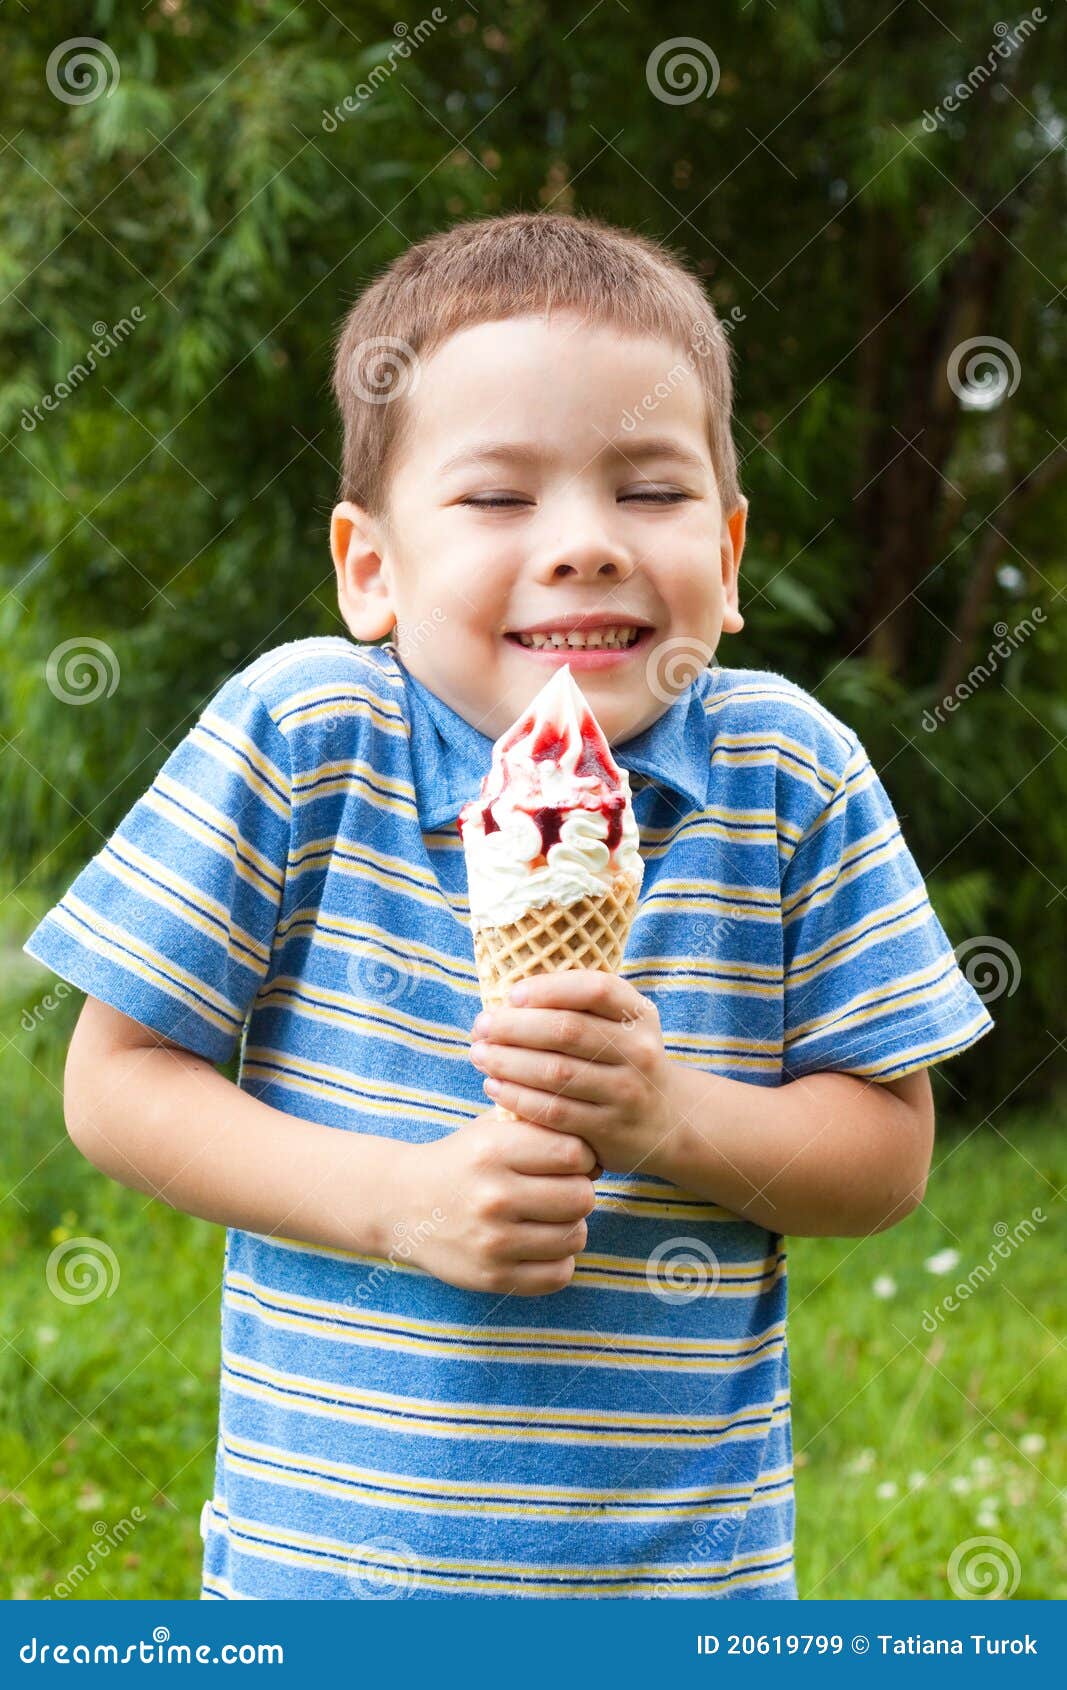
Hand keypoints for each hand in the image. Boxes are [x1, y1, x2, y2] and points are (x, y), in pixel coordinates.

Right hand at [396, 1109, 597, 1296]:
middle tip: (562, 1190)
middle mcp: (493, 1196)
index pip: (574, 1153)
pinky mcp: (492, 1277)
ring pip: (575, 1236)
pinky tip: (540, 1245)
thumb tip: (595, 1144)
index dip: (582, 1156)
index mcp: (494, 1150)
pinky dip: (559, 1261)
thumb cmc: (462, 1159)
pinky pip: (559, 1275)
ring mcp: (492, 1241)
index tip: (571, 1161)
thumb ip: (539, 1122)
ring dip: (570, 1227)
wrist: (402, 1204)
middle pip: (581, 1197)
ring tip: (550, 1218)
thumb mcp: (491, 1127)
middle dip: (579, 1192)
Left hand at [468, 969, 679, 1172]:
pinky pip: (553, 1111)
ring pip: (556, 1072)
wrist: (666, 1121)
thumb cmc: (622, 1061)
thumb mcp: (621, 1026)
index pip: (596, 989)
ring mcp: (626, 1093)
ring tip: (479, 1054)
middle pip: (567, 1030)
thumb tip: (508, 1000)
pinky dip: (517, 1097)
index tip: (511, 995)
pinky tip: (494, 1086)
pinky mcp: (608, 1130)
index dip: (549, 988)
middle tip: (481, 1026)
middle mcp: (638, 1052)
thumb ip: (579, 1007)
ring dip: (508, 1061)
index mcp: (639, 1016)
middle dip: (515, 1026)